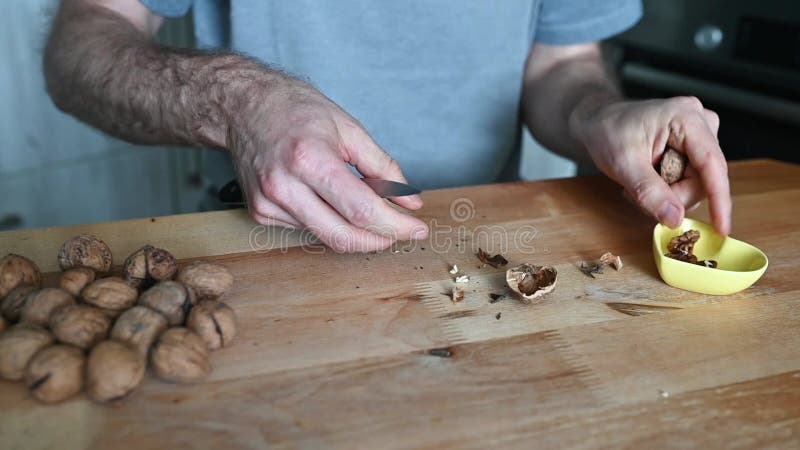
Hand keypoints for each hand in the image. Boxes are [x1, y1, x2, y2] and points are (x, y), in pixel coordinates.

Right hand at [230, 77, 428, 251]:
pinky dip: (329, 220)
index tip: (417, 228)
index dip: (395, 225)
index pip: (362, 210)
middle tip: (401, 230)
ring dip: (356, 229)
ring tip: (367, 204)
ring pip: (327, 236)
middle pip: (344, 235)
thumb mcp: (349, 129)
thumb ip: (383, 168)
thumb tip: (410, 201)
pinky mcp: (260, 213)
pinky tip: (329, 199)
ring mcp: (269, 203)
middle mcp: (284, 186)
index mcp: (310, 159)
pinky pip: (307, 229)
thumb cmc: (295, 109)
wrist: (242, 106)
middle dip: (380, 239)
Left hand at [570, 96, 730, 234]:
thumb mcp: (623, 164)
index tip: (722, 228)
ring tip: (639, 182)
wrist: (599, 122)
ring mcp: (700, 133)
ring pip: (697, 183)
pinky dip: (669, 188)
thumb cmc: (608, 132)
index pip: (712, 163)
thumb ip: (649, 192)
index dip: (719, 198)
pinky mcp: (695, 146)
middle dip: (673, 195)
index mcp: (686, 117)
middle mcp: (701, 122)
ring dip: (669, 193)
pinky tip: (649, 179)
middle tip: (639, 194)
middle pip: (704, 179)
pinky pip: (691, 179)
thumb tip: (676, 219)